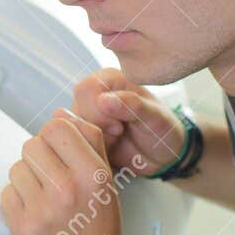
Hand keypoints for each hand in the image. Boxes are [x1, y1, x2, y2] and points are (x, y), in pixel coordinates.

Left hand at [0, 111, 133, 234]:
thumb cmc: (99, 233)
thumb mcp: (107, 184)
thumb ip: (88, 144)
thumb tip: (62, 113)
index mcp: (93, 175)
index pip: (57, 127)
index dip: (54, 135)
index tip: (57, 148)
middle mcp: (69, 190)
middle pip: (32, 144)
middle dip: (40, 158)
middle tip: (51, 178)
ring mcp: (43, 210)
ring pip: (17, 168)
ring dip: (26, 179)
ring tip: (44, 197)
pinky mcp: (22, 228)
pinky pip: (7, 193)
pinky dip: (17, 200)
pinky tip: (34, 213)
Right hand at [70, 68, 184, 177]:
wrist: (163, 155)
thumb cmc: (163, 130)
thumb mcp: (154, 117)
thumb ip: (132, 105)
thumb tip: (103, 99)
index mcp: (110, 79)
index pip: (86, 90)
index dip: (99, 112)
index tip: (119, 127)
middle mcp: (93, 93)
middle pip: (74, 109)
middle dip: (96, 128)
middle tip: (118, 134)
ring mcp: (86, 113)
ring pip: (72, 128)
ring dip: (93, 140)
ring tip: (116, 141)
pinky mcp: (83, 132)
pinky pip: (74, 143)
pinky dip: (91, 150)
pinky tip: (108, 149)